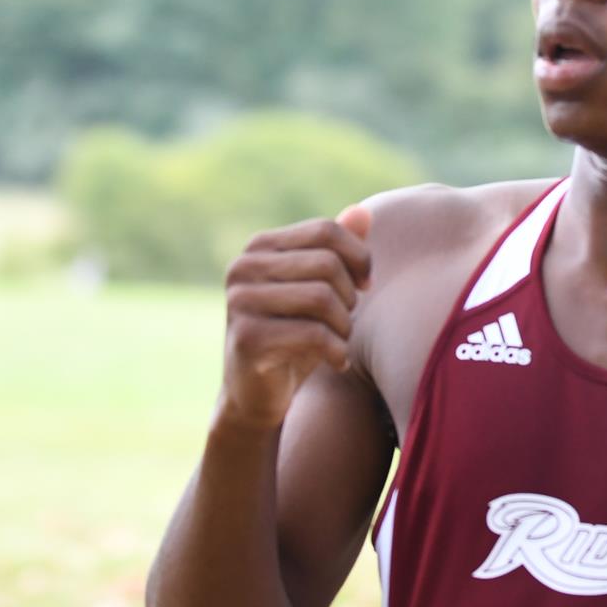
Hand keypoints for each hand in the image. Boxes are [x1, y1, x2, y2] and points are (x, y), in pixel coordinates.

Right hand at [219, 204, 371, 429]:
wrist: (258, 393)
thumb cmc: (297, 334)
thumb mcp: (321, 288)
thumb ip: (339, 250)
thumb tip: (363, 212)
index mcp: (260, 246)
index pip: (325, 231)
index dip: (358, 257)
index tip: (365, 285)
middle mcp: (243, 267)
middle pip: (327, 264)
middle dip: (350, 297)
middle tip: (346, 321)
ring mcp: (240, 302)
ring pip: (322, 298)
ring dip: (344, 326)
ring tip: (339, 341)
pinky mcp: (247, 338)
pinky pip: (314, 334)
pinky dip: (337, 351)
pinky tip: (337, 362)